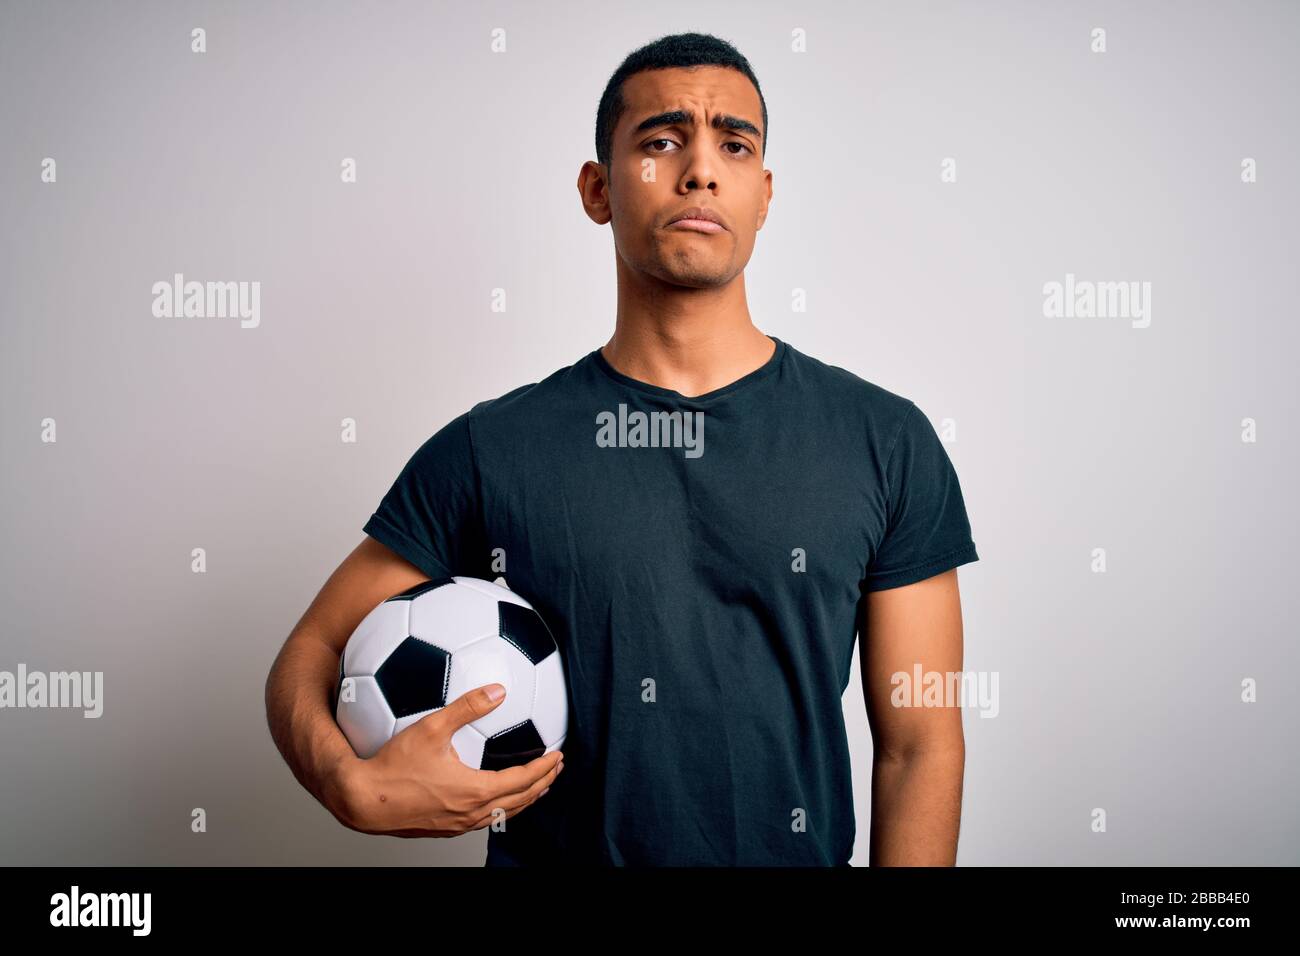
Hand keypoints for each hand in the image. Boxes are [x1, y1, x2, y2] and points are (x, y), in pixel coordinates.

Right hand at [335, 683, 563, 837]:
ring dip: (524, 798)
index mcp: (475, 791)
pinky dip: (501, 806)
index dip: (544, 768)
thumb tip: (497, 690)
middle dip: (542, 784)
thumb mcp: (431, 727)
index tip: (558, 755)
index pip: (523, 781)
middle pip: (520, 801)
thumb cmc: (392, 766)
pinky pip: (483, 820)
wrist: (362, 800)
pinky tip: (494, 795)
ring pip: (503, 814)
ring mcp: (457, 824)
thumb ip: (467, 707)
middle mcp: (470, 813)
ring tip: (535, 785)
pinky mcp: (444, 828)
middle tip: (555, 769)